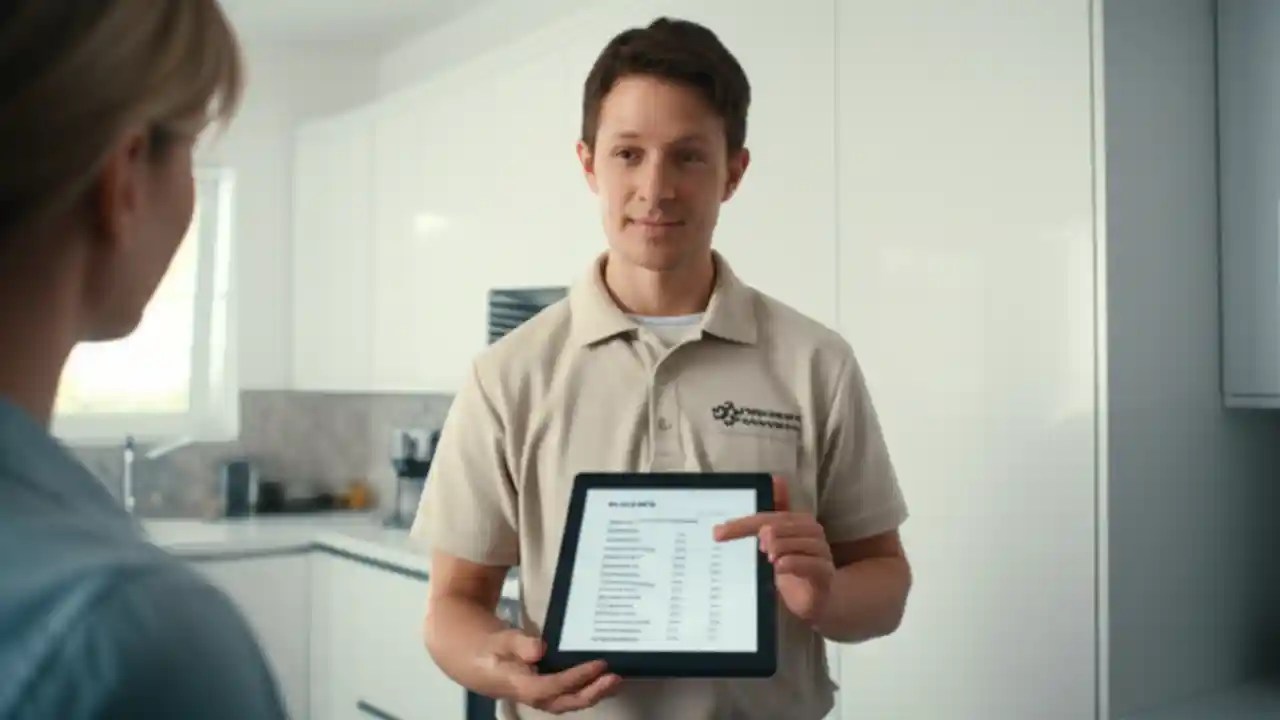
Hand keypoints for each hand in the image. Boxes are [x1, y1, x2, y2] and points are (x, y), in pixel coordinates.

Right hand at [479, 628, 620, 713]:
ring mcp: (537, 694)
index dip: (577, 678)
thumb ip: (518, 643)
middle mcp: (531, 695)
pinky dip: (584, 687)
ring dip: (592, 692)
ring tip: (615, 681)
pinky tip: (599, 677)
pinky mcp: (542, 688)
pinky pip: (566, 692)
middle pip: (565, 701)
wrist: (469, 654)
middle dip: (592, 693)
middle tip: (615, 678)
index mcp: (519, 684)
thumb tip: (539, 650)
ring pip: (568, 700)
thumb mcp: (498, 639)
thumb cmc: (485, 645)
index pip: (552, 687)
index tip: (598, 664)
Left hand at [713, 475, 834, 623]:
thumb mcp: (776, 544)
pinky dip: (794, 563)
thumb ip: (769, 519)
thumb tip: (774, 480)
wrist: (816, 598)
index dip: (742, 524)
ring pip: (799, 543)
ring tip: (768, 557)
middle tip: (756, 545)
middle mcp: (812, 533)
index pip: (767, 517)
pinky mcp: (825, 573)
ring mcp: (821, 553)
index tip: (719, 533)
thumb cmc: (794, 567)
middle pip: (783, 526)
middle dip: (765, 533)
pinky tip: (780, 566)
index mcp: (798, 521)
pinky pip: (812, 564)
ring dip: (781, 548)